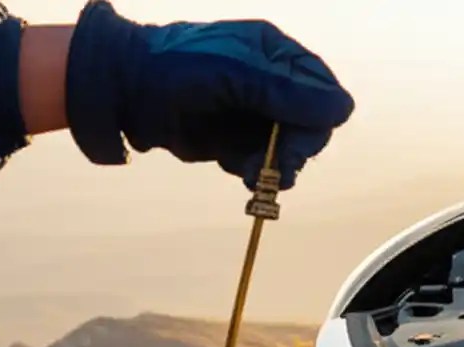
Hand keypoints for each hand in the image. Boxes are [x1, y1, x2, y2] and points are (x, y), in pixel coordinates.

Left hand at [65, 1, 353, 189]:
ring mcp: (252, 113)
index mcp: (273, 54)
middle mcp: (269, 83)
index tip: (297, 143)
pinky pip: (260, 162)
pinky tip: (234, 169)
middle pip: (308, 124)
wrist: (121, 92)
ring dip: (273, 166)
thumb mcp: (234, 74)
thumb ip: (286, 93)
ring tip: (247, 174)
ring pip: (287, 149)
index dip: (316, 120)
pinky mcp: (234, 139)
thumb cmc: (175, 70)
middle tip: (276, 169)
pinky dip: (252, 171)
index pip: (320, 90)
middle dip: (294, 148)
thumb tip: (342, 109)